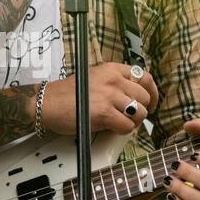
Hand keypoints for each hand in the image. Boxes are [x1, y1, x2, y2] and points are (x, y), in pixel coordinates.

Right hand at [42, 63, 159, 135]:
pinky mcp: (104, 113)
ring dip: (133, 122)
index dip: (152, 92)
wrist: (47, 104)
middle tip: (132, 117)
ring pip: (140, 112)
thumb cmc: (67, 95)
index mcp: (112, 69)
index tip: (150, 102)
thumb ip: (115, 83)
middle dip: (141, 110)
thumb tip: (134, 96)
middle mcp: (113, 80)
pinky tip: (113, 128)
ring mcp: (110, 96)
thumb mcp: (95, 78)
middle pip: (145, 97)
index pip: (145, 77)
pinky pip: (127, 126)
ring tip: (121, 123)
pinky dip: (123, 131)